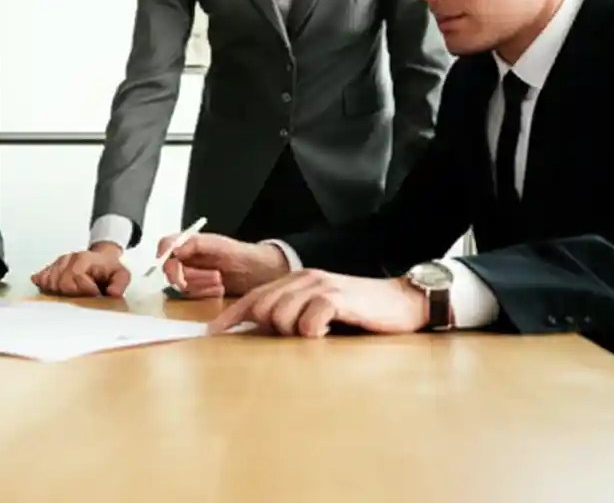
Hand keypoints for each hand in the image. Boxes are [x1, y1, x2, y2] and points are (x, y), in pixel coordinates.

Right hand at [31, 242, 130, 296]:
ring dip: (61, 293)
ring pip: (50, 282)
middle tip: (83, 296)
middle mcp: (69, 259)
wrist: (101, 258)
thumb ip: (120, 283)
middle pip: (62, 283)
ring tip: (73, 294)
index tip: (95, 294)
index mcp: (84, 259)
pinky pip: (42, 278)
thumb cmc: (109, 269)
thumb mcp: (121, 274)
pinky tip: (53, 291)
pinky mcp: (51, 269)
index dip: (86, 290)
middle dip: (73, 294)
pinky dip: (45, 286)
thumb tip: (113, 293)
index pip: (76, 276)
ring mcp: (58, 263)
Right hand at [158, 233, 288, 297]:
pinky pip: (191, 295)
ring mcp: (191, 273)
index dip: (164, 256)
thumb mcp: (221, 245)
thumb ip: (196, 244)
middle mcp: (187, 257)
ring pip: (180, 284)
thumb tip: (174, 250)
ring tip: (220, 282)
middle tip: (215, 276)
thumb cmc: (244, 255)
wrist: (261, 273)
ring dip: (200, 286)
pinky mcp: (198, 288)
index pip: (166, 245)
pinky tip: (219, 290)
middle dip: (192, 276)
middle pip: (171, 269)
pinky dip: (205, 294)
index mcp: (190, 242)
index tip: (176, 269)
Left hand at [208, 270, 428, 336]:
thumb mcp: (319, 309)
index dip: (231, 315)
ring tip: (317, 332)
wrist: (401, 301)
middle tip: (297, 335)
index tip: (213, 333)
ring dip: (294, 332)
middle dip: (269, 328)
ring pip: (281, 316)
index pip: (253, 297)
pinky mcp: (337, 298)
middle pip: (262, 307)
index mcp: (296, 281)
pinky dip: (313, 331)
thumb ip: (292, 314)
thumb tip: (258, 331)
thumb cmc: (359, 312)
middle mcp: (303, 279)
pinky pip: (309, 321)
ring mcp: (320, 287)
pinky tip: (327, 333)